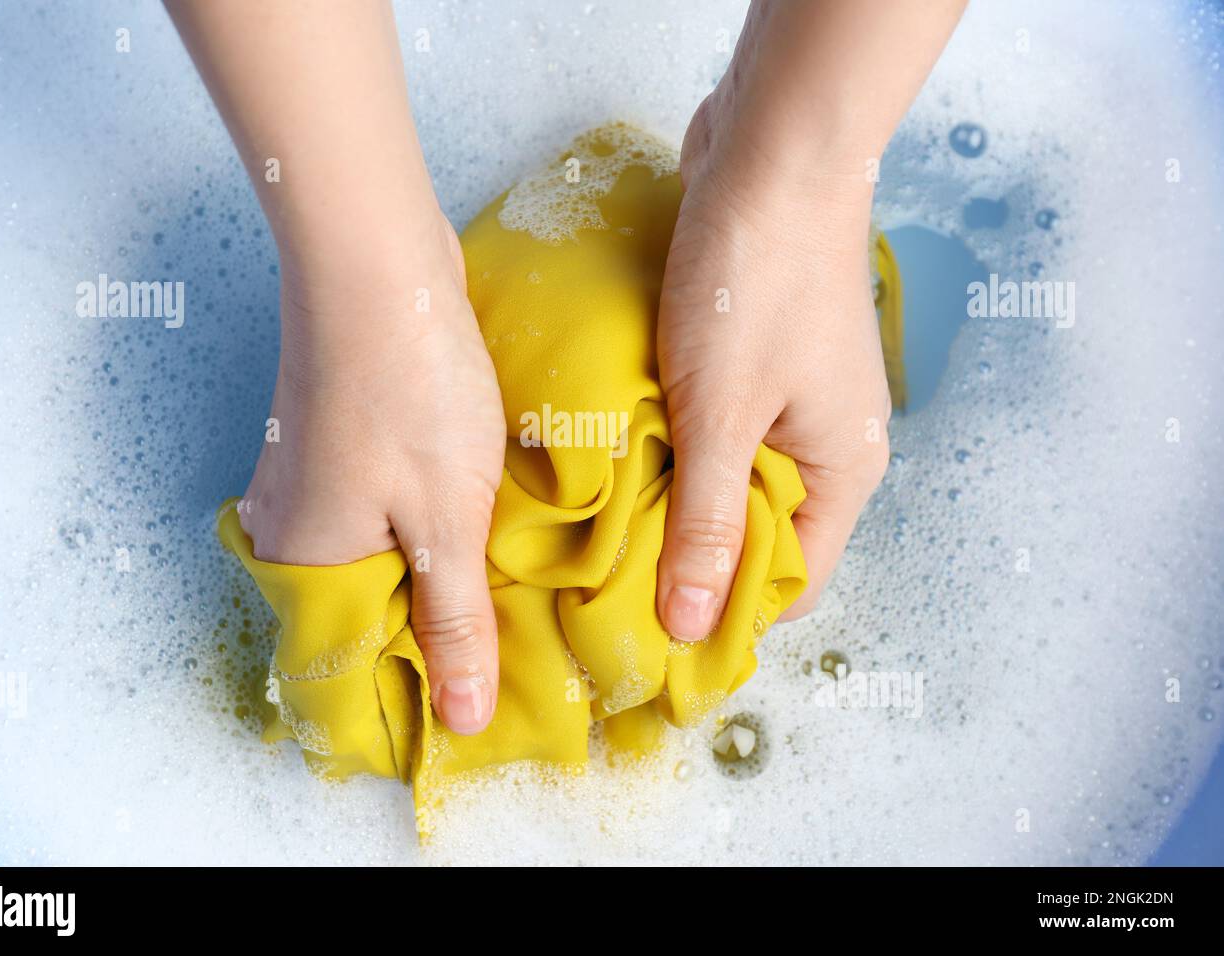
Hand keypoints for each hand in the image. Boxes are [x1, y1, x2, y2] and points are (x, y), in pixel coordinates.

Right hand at [239, 217, 506, 733]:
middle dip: (439, 630)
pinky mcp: (336, 444)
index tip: (485, 699)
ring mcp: (307, 482)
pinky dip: (428, 528)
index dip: (423, 686)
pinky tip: (477, 526)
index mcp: (303, 565)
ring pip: (381, 559)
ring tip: (507, 591)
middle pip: (369, 610)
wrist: (377, 266)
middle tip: (513, 646)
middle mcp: (289, 531)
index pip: (357, 663)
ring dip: (440, 574)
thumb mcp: (447, 522)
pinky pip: (383, 514)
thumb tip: (462, 718)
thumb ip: (456, 622)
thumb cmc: (408, 391)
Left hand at [654, 92, 891, 639]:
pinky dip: (674, 448)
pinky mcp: (755, 363)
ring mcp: (792, 401)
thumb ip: (707, 521)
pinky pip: (714, 431)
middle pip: (757, 535)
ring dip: (674, 498)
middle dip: (689, 556)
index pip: (791, 579)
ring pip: (728, 481)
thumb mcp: (723, 415)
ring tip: (602, 520)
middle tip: (607, 576)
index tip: (649, 628)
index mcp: (843, 470)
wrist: (770, 156)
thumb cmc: (755, 284)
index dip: (726, 611)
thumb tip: (691, 623)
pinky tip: (619, 454)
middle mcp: (826, 444)